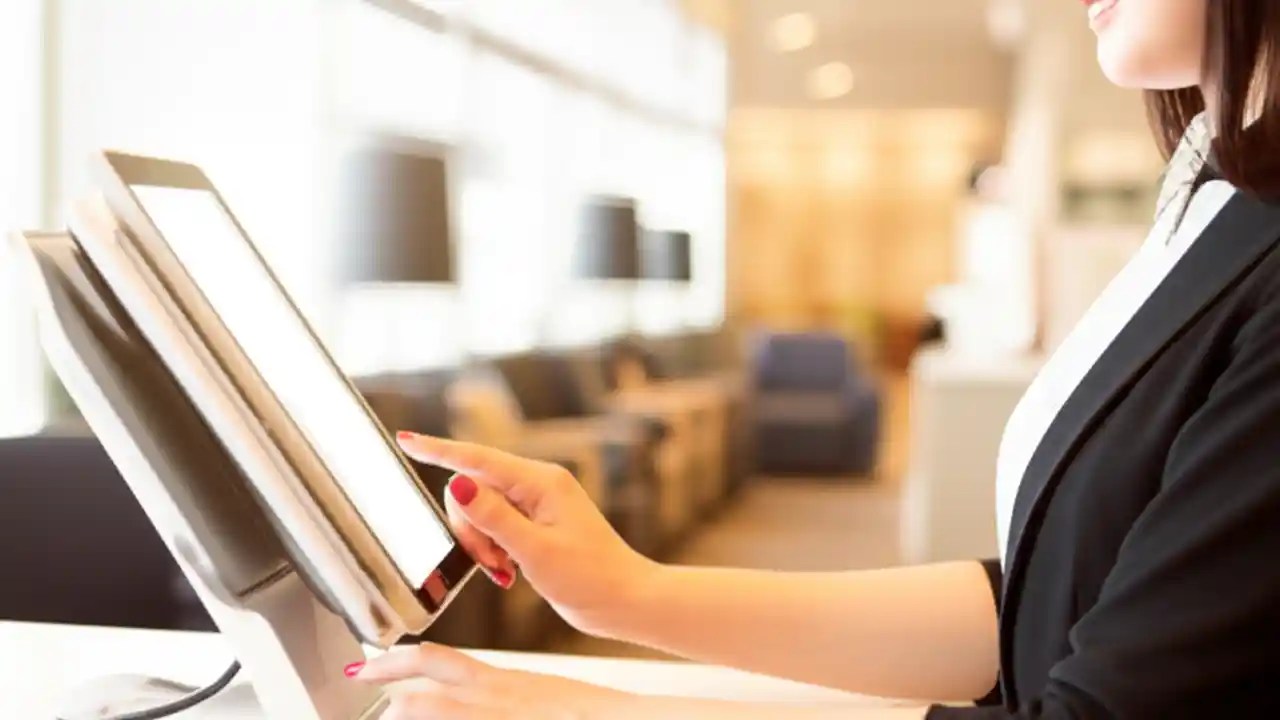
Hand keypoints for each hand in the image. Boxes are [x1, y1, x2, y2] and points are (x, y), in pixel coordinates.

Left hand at [350, 643, 630, 719]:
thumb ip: (504, 697)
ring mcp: (495, 718)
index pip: (434, 662)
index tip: (371, 663)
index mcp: (501, 682)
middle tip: (362, 690)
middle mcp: (490, 701)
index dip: (395, 661)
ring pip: (424, 714)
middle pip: (416, 694)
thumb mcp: (541, 696)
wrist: (626, 719)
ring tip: (385, 715)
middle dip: (383, 694)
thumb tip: (488, 699)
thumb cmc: (591, 715)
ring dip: (400, 714)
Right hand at [396, 432, 659, 637]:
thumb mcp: (535, 550)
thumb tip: (458, 482)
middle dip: (469, 527)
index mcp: (541, 482)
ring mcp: (535, 506)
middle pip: (473, 490)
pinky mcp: (534, 526)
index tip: (405, 438)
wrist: (624, 602)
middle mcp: (537, 486)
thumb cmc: (590, 578)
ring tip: (504, 571)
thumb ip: (493, 517)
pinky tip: (508, 572)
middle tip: (492, 562)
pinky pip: (493, 528)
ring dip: (480, 544)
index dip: (438, 449)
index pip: (478, 458)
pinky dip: (491, 550)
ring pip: (479, 512)